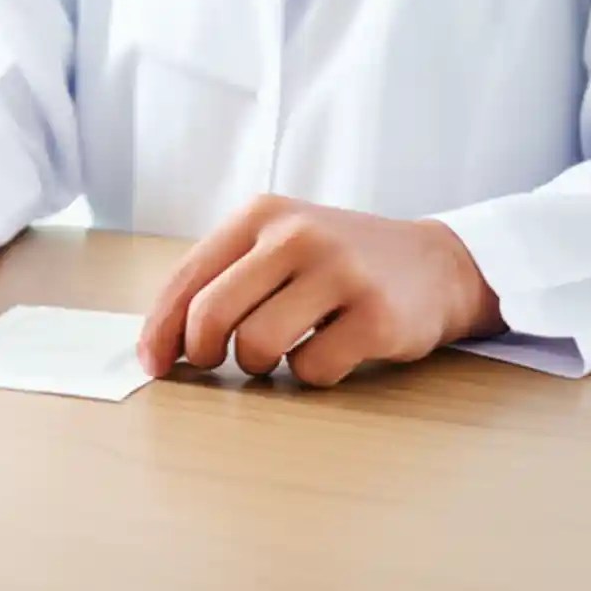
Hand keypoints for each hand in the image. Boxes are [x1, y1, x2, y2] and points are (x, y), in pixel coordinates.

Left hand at [139, 195, 504, 385]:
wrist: (436, 264)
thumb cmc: (337, 265)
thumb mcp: (277, 247)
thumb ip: (222, 280)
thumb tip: (158, 344)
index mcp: (263, 215)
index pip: (187, 279)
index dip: (160, 330)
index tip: (154, 364)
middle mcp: (299, 235)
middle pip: (211, 315)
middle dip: (201, 352)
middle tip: (214, 361)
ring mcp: (341, 272)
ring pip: (256, 345)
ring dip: (257, 364)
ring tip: (280, 351)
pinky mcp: (376, 315)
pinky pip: (310, 369)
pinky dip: (310, 375)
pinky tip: (330, 351)